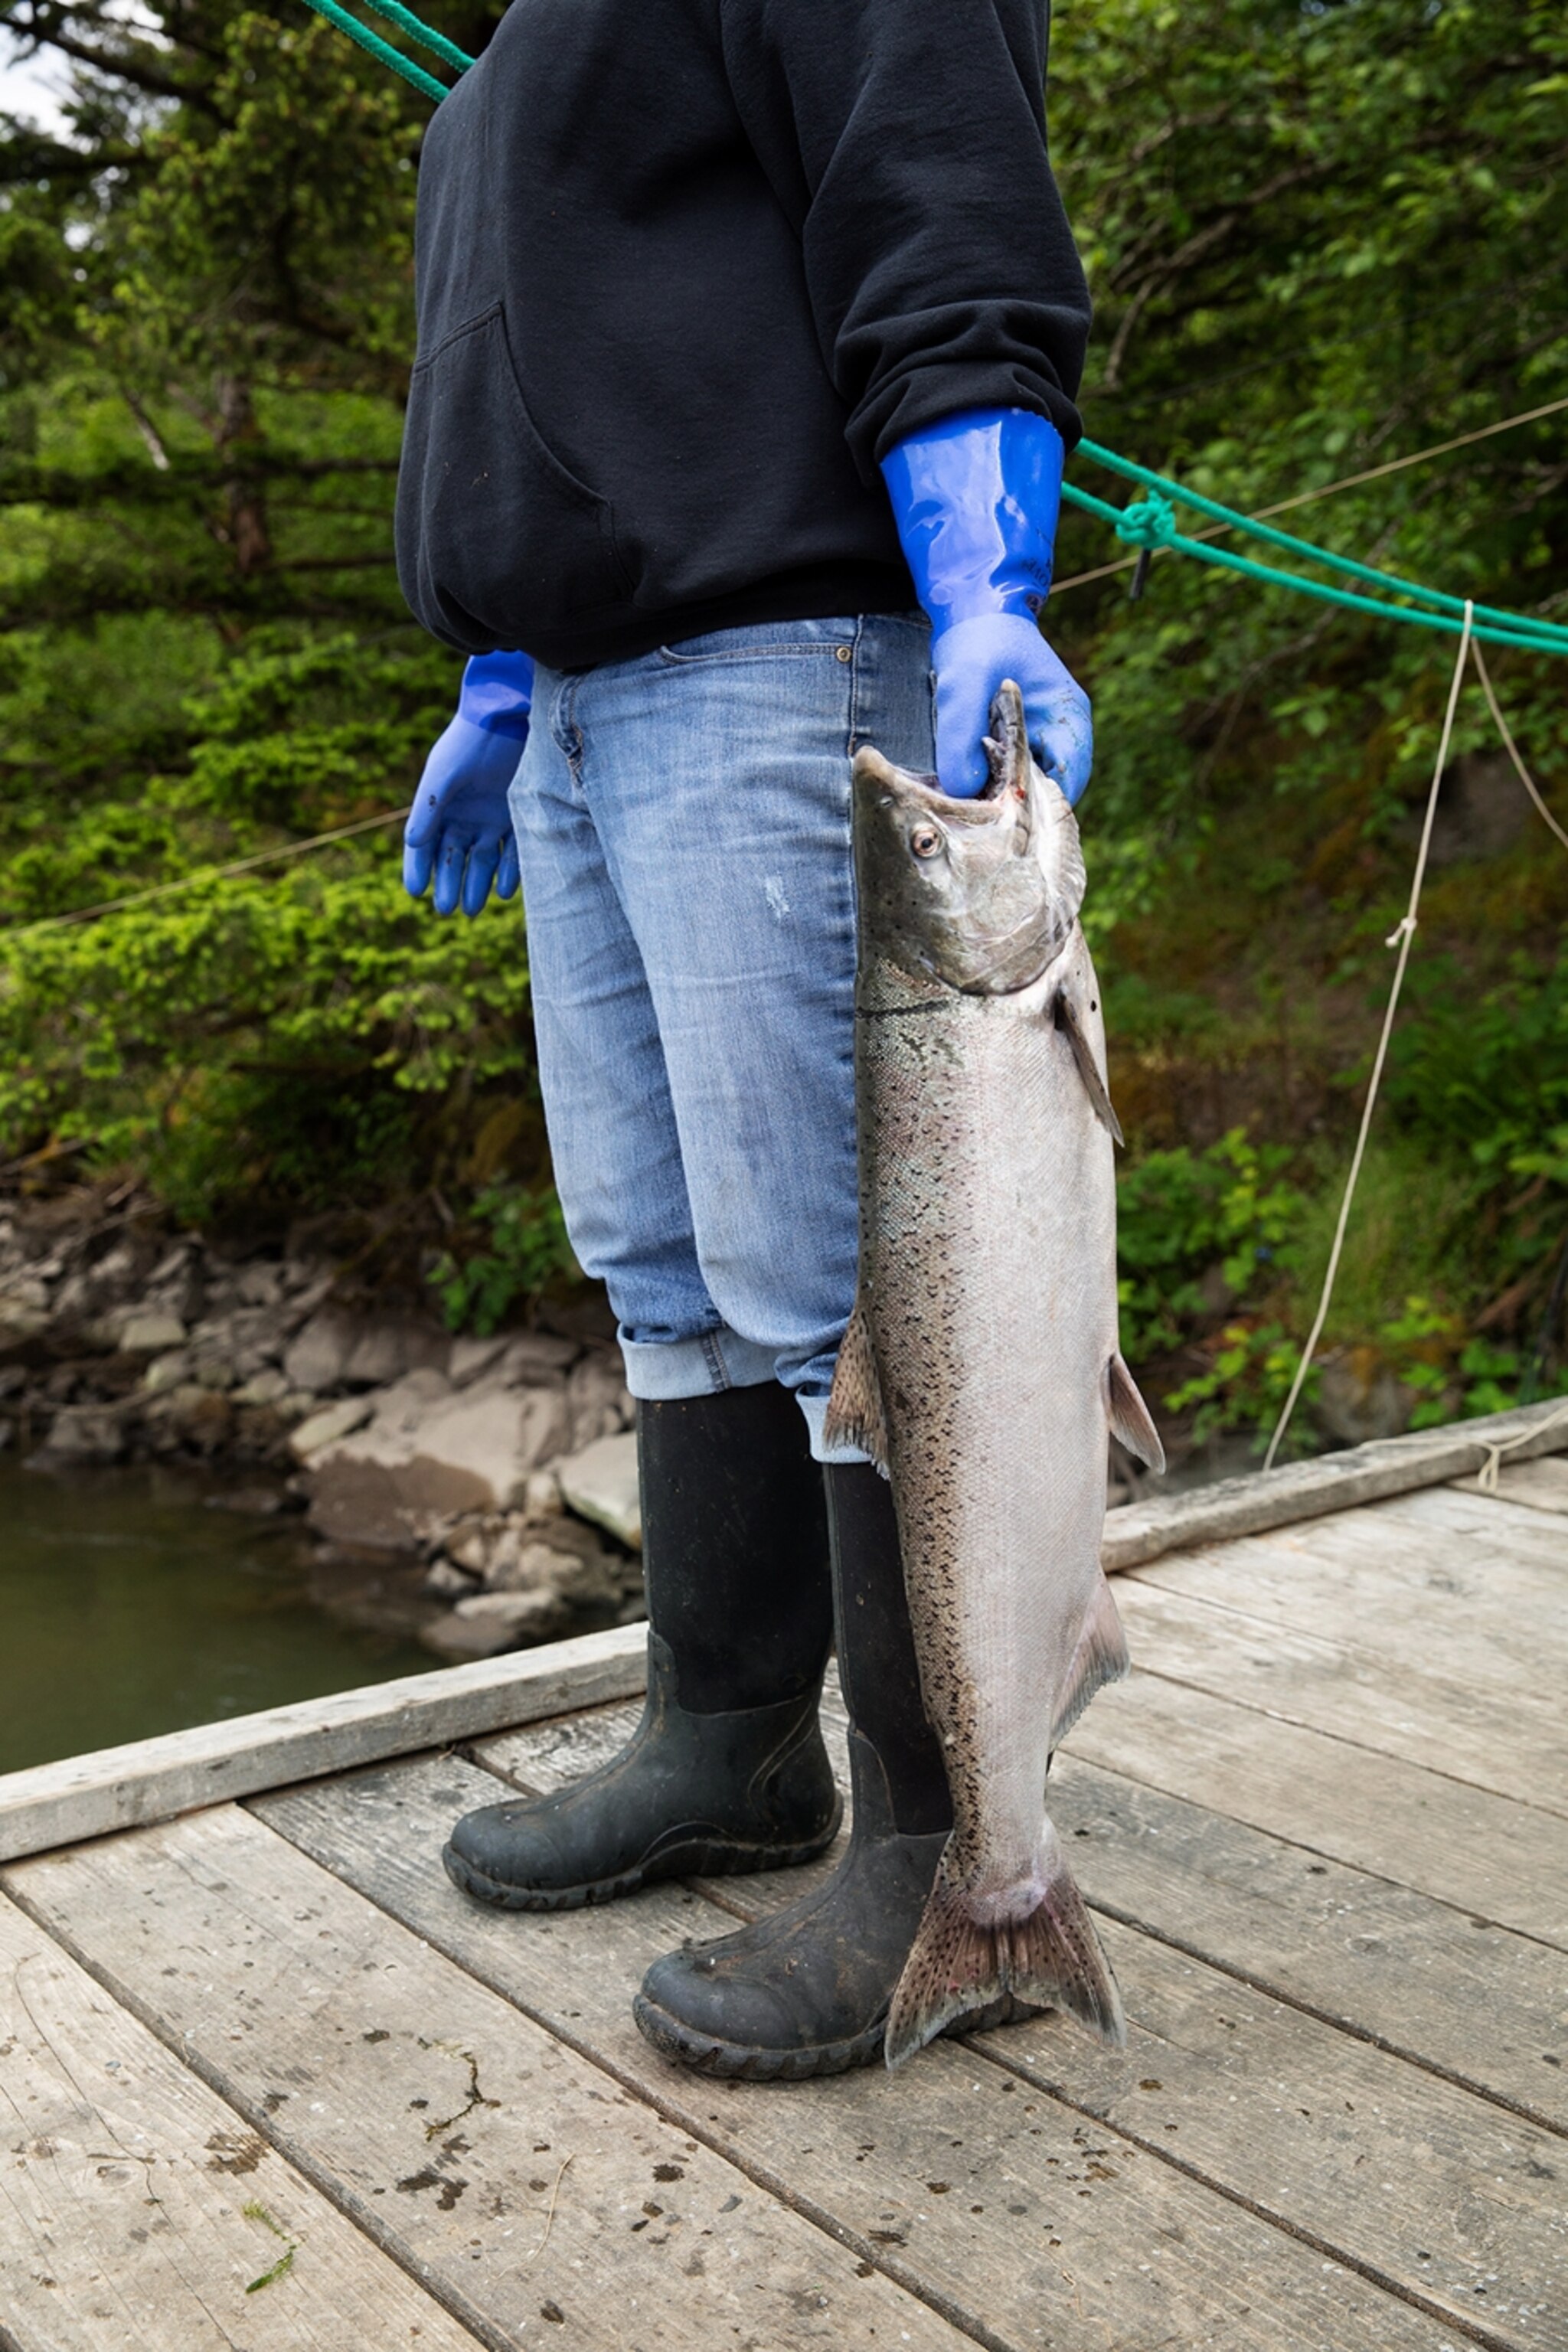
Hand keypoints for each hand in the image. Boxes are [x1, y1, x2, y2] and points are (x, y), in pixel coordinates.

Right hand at [403, 713, 524, 916]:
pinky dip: (508, 871)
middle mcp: (463, 815)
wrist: (510, 717)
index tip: (415, 891)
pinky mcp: (517, 816)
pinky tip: (503, 891)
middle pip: (452, 858)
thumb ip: (430, 806)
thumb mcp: (445, 773)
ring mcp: (491, 817)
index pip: (423, 845)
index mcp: (439, 805)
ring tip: (472, 909)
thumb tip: (413, 842)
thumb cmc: (471, 742)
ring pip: (481, 860)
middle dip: (448, 883)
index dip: (417, 867)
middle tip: (446, 909)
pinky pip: (512, 851)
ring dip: (476, 884)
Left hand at [930, 611, 1091, 803]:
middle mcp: (1063, 733)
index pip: (1070, 782)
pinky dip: (992, 784)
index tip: (1001, 817)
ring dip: (1002, 797)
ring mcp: (1043, 738)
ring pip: (1029, 788)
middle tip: (977, 814)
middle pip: (1050, 792)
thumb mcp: (964, 682)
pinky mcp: (1021, 742)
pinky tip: (966, 779)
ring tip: (969, 797)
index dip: (1039, 807)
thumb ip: (960, 734)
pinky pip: (1012, 775)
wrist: (974, 612)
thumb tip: (963, 791)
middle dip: (1017, 808)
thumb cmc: (979, 639)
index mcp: (1068, 718)